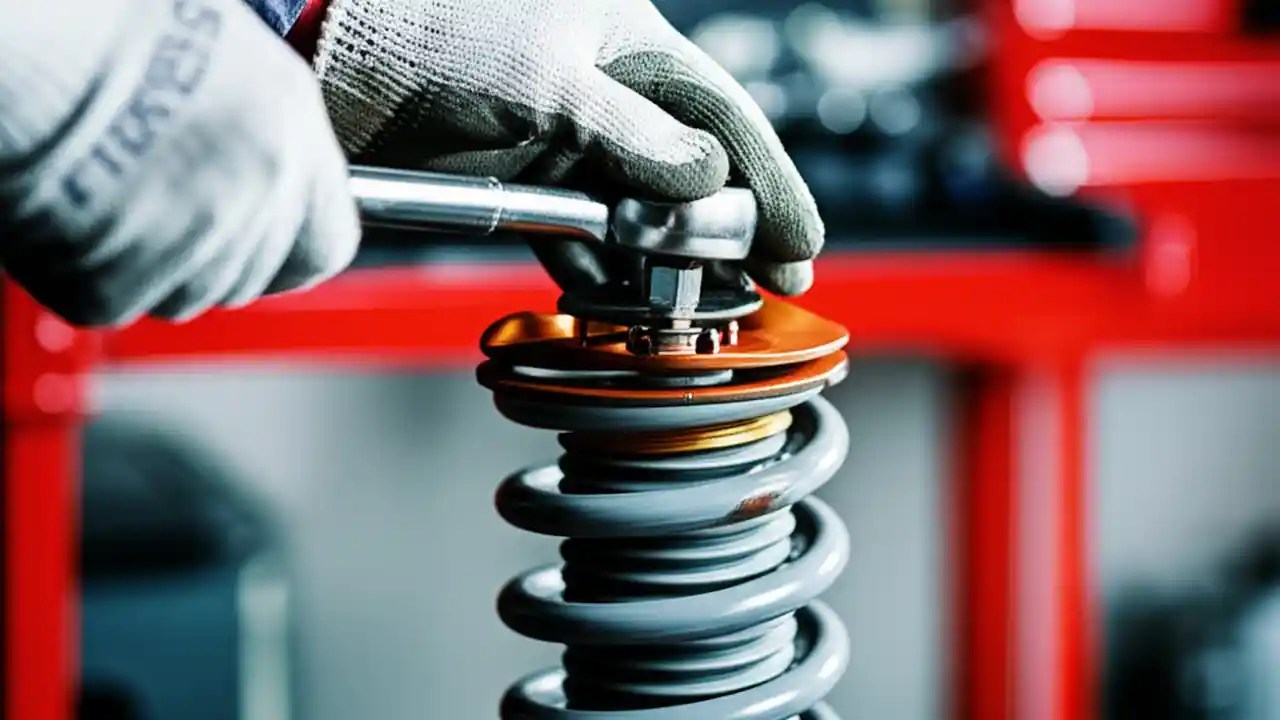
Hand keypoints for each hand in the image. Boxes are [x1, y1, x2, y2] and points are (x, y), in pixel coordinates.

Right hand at [0, 0, 359, 325]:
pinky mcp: (112, 283)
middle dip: (213, 253)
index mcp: (288, 129)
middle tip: (162, 203)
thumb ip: (265, 128)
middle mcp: (254, 194)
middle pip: (251, 277)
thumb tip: (274, 167)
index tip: (269, 242)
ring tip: (109, 193)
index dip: (293, 248)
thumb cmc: (99, 29)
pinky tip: (70, 211)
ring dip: (154, 264)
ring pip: (187, 296)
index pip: (328, 243)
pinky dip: (88, 271)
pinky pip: (114, 300)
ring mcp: (190, 244)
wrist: (21, 58)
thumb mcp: (225, 54)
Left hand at [313, 0, 821, 294]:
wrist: (325, 55)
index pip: (722, 115)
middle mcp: (607, 89)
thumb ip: (637, 140)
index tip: (800, 247)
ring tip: (701, 305)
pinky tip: (625, 299)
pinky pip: (583, 233)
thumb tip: (707, 185)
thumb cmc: (428, 37)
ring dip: (668, 260)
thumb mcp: (548, 84)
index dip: (769, 184)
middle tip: (762, 285)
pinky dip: (604, 269)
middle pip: (692, 168)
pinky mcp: (527, 178)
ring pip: (641, 209)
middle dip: (726, 230)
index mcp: (626, 40)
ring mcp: (567, 137)